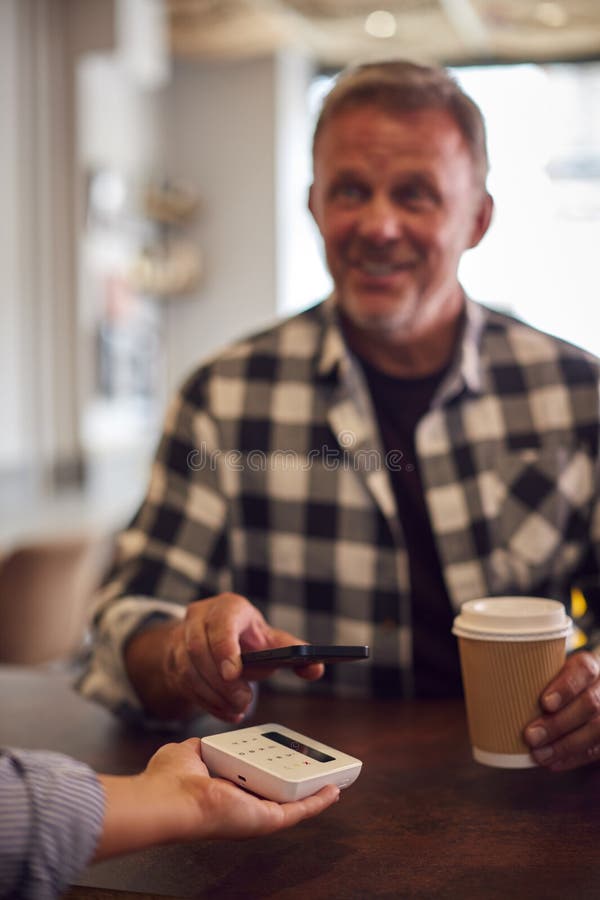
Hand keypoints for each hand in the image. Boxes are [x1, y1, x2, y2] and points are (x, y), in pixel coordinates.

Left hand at [95, 738, 339, 859]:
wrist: (166, 799)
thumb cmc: (168, 780)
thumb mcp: (190, 752)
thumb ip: (202, 748)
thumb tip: (205, 743)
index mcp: (224, 788)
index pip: (254, 779)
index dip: (272, 766)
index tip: (287, 754)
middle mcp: (242, 804)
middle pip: (278, 790)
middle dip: (299, 777)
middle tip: (318, 764)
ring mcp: (255, 814)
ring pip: (294, 801)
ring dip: (316, 788)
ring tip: (334, 773)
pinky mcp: (265, 820)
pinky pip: (299, 810)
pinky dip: (318, 801)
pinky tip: (333, 789)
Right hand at [162, 593, 323, 721]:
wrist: (214, 641)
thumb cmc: (248, 639)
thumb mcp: (271, 641)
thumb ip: (294, 652)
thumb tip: (316, 667)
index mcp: (228, 607)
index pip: (221, 621)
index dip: (225, 647)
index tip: (235, 673)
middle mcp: (200, 617)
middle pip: (200, 649)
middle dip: (221, 681)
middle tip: (243, 701)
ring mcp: (182, 638)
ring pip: (189, 669)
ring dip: (214, 695)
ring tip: (238, 708)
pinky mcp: (174, 661)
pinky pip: (184, 685)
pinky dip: (206, 703)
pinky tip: (227, 712)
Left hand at [524, 650, 599, 771]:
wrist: (589, 689)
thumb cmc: (559, 679)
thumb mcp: (550, 668)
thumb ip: (531, 675)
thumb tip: (482, 683)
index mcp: (588, 665)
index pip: (583, 669)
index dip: (565, 687)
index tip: (544, 702)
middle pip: (590, 704)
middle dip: (559, 723)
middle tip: (530, 735)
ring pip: (597, 730)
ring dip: (565, 746)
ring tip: (539, 754)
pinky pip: (597, 750)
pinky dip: (574, 758)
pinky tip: (553, 763)